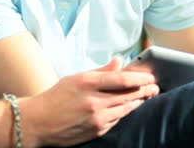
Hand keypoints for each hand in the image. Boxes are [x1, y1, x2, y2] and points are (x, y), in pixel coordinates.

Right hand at [20, 58, 158, 146]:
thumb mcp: (76, 78)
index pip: (122, 79)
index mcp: (88, 83)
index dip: (140, 78)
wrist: (38, 122)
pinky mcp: (97, 131)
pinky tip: (130, 108)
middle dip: (145, 90)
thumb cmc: (56, 97)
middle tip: (155, 87)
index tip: (150, 76)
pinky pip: (117, 120)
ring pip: (126, 109)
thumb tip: (119, 62)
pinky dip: (125, 113)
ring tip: (147, 96)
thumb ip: (100, 71)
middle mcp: (94, 101)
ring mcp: (96, 118)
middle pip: (128, 95)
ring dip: (138, 102)